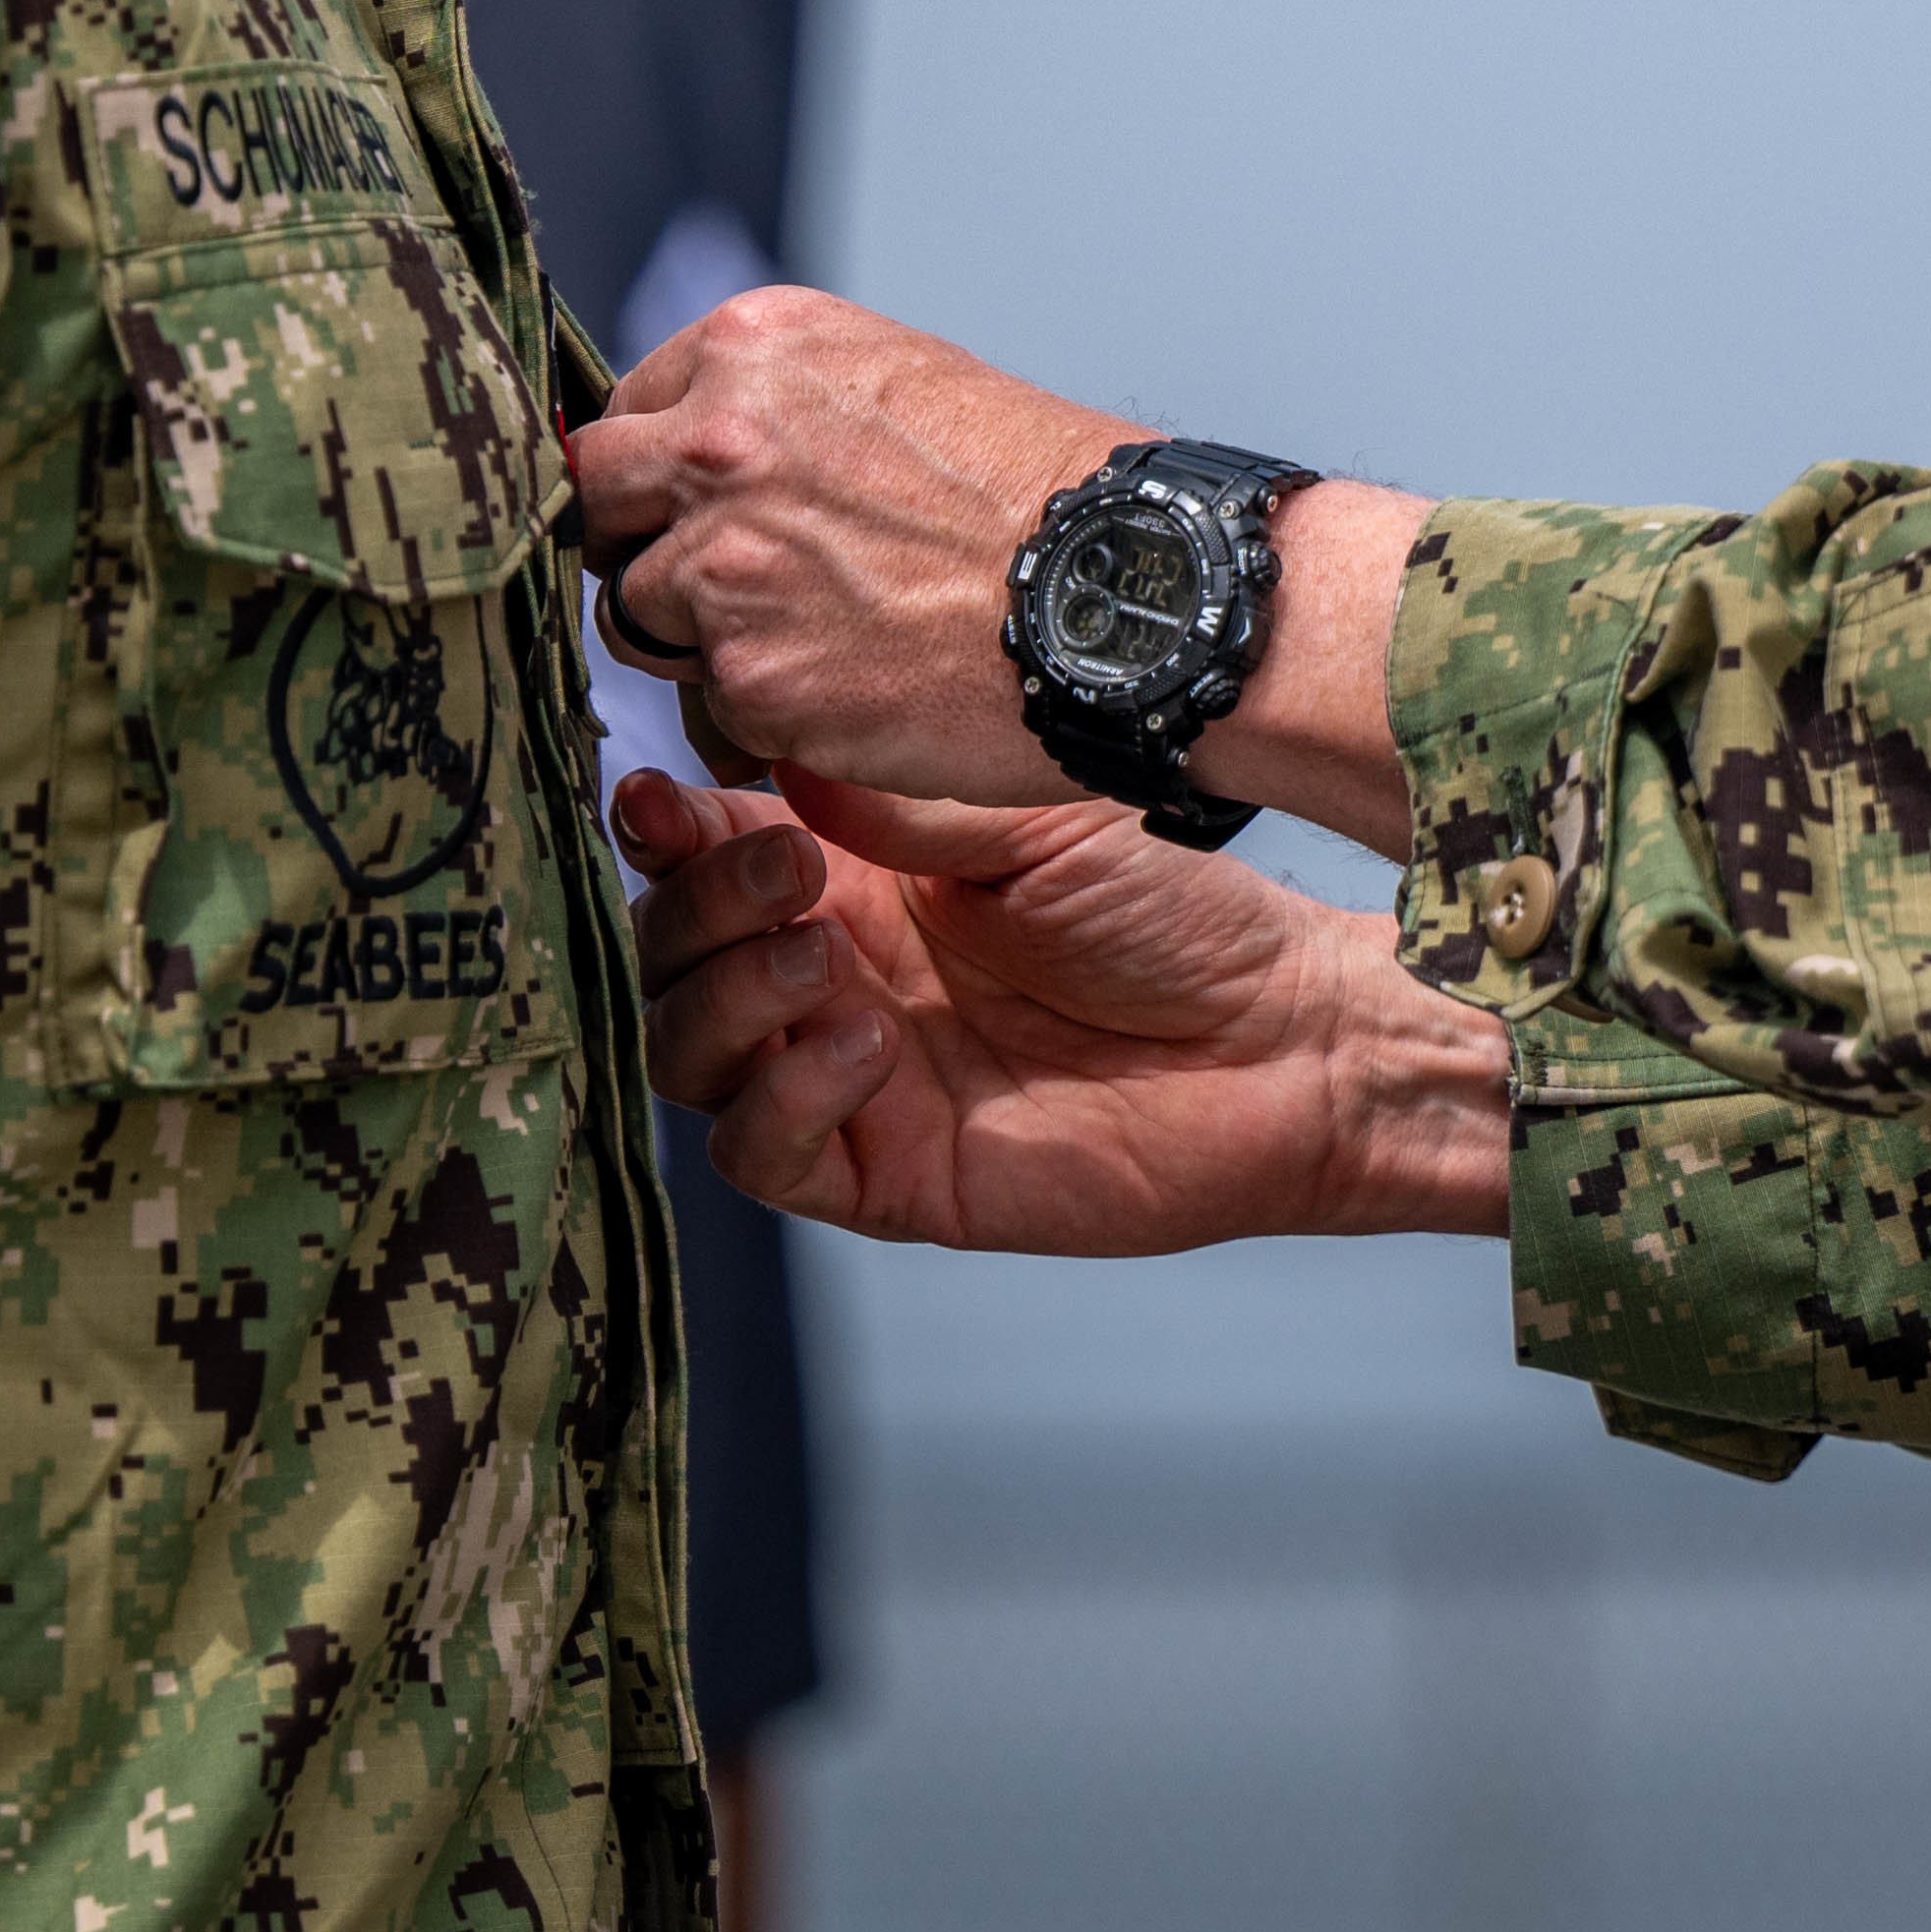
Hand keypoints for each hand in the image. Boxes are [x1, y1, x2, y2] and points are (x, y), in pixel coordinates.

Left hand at [568, 289, 1425, 849]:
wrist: (1133, 591)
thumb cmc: (1039, 495)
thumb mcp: (898, 385)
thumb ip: (775, 407)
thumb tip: (683, 454)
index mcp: (755, 347)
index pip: (621, 419)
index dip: (657, 481)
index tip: (705, 516)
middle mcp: (717, 442)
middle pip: (596, 510)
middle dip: (646, 554)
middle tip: (736, 590)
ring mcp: (723, 564)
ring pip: (638, 618)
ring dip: (702, 645)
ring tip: (823, 643)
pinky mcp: (750, 677)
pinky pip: (708, 712)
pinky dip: (763, 719)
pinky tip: (857, 695)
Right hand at [618, 766, 1508, 1251]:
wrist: (1276, 1038)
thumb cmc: (1170, 915)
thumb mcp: (1031, 823)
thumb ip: (898, 804)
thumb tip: (774, 758)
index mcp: (856, 877)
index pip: (707, 855)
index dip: (664, 829)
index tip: (654, 796)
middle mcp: (833, 976)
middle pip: (672, 957)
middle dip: (696, 906)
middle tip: (785, 868)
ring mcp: (847, 1079)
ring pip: (692, 1056)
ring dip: (724, 998)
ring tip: (817, 952)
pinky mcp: (885, 1173)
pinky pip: (766, 1154)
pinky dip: (782, 1100)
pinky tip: (863, 1048)